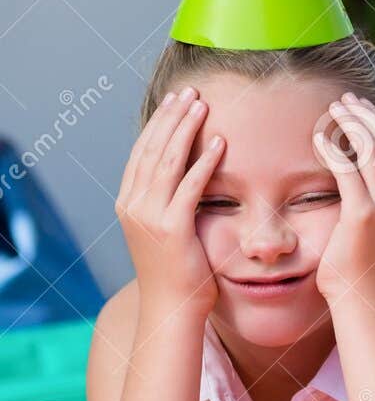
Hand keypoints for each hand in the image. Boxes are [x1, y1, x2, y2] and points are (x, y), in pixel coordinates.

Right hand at [114, 85, 224, 318]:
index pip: (142, 152)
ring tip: (203, 105)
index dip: (159, 123)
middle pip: (151, 149)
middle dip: (171, 117)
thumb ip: (168, 203)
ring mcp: (149, 216)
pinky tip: (220, 144)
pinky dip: (204, 163)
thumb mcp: (165, 230)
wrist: (171, 308)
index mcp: (128, 202)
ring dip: (186, 130)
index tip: (176, 100)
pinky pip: (190, 187)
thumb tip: (185, 178)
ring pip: (167, 161)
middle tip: (190, 91)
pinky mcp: (172, 229)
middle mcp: (133, 205)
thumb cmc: (176, 272)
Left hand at [314, 93, 374, 307]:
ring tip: (333, 110)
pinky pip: (347, 170)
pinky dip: (334, 148)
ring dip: (351, 123)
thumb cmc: (368, 267)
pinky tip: (320, 138)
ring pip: (372, 150)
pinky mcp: (362, 215)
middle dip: (368, 115)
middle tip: (346, 101)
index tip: (364, 109)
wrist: (365, 298)